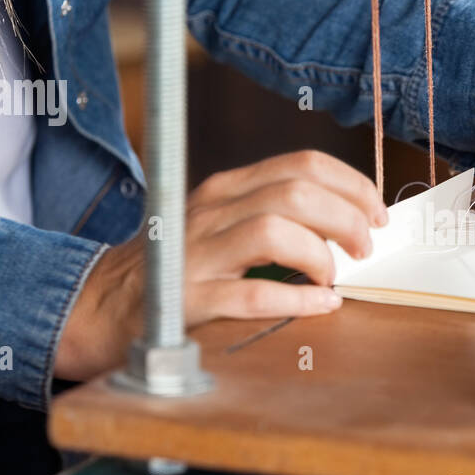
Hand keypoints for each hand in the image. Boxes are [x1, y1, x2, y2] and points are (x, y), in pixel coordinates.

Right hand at [55, 150, 386, 380]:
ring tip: (334, 277)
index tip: (377, 212)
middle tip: (365, 248)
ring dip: (320, 255)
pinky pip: (251, 295)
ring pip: (274, 231)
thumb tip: (349, 224)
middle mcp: (211, 212)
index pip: (301, 165)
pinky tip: (320, 305)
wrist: (96, 308)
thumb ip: (273, 216)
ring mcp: (196, 255)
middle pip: (295, 193)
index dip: (351, 185)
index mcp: (225, 189)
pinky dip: (295, 300)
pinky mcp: (186, 300)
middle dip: (346, 218)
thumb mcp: (218, 225)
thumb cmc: (173, 269)